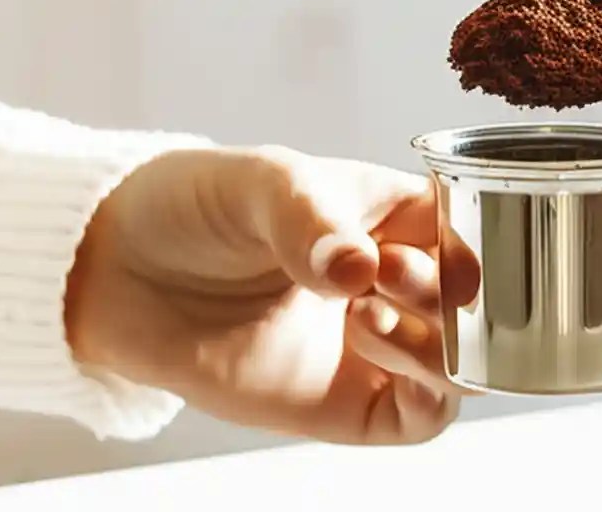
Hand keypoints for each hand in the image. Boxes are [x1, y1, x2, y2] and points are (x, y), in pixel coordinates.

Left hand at [65, 145, 479, 444]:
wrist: (122, 271)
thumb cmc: (199, 208)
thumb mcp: (261, 186)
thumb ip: (311, 221)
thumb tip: (357, 271)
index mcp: (396, 218)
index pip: (475, 233)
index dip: (476, 242)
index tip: (434, 244)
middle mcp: (398, 284)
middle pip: (478, 305)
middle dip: (450, 293)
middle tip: (385, 274)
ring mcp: (379, 346)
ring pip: (466, 365)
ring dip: (440, 343)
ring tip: (366, 314)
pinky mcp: (351, 403)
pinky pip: (424, 416)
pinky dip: (427, 392)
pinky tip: (371, 345)